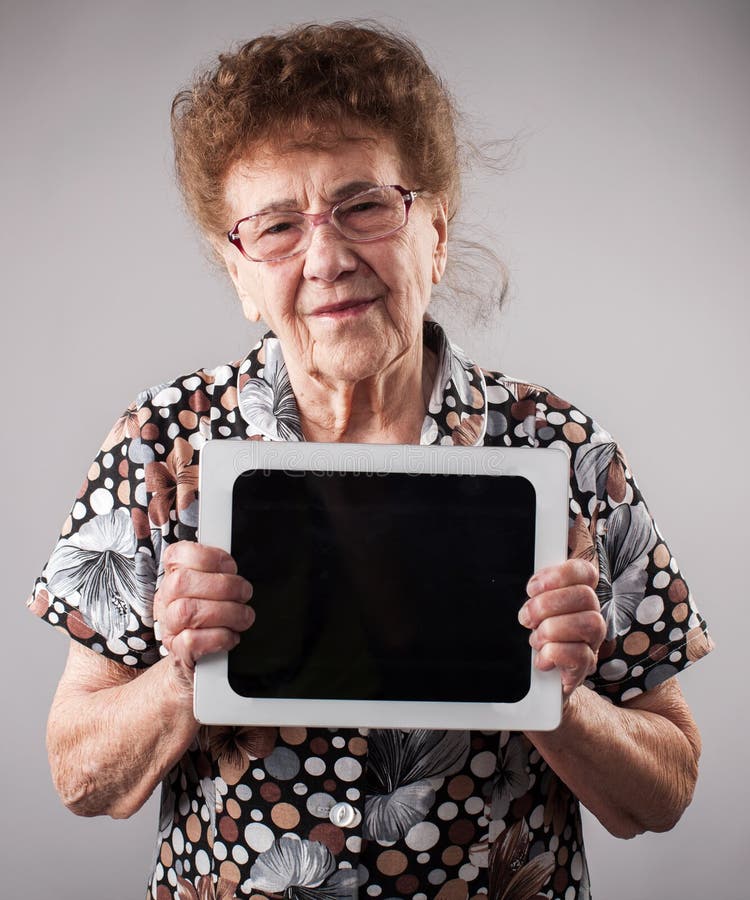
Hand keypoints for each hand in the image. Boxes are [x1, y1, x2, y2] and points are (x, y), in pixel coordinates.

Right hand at [153, 541, 253, 695]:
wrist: (199, 669)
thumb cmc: (211, 623)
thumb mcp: (213, 592)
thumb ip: (219, 573)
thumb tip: (236, 560)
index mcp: (173, 579)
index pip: (176, 555)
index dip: (207, 556)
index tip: (229, 566)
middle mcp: (166, 602)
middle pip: (182, 582)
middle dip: (224, 585)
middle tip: (244, 594)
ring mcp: (169, 629)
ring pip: (188, 611)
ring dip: (227, 612)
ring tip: (243, 617)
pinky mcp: (179, 654)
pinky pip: (191, 640)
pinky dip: (219, 637)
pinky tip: (230, 637)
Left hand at [518, 559, 603, 696]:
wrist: (534, 686)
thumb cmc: (532, 640)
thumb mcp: (530, 611)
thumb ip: (535, 593)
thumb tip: (530, 582)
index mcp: (576, 598)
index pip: (585, 572)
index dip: (560, 575)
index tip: (532, 588)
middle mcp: (589, 617)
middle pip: (586, 596)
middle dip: (547, 605)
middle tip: (526, 618)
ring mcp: (590, 644)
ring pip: (589, 623)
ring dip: (552, 628)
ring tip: (535, 639)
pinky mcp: (583, 669)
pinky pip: (580, 655)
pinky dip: (554, 653)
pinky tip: (541, 657)